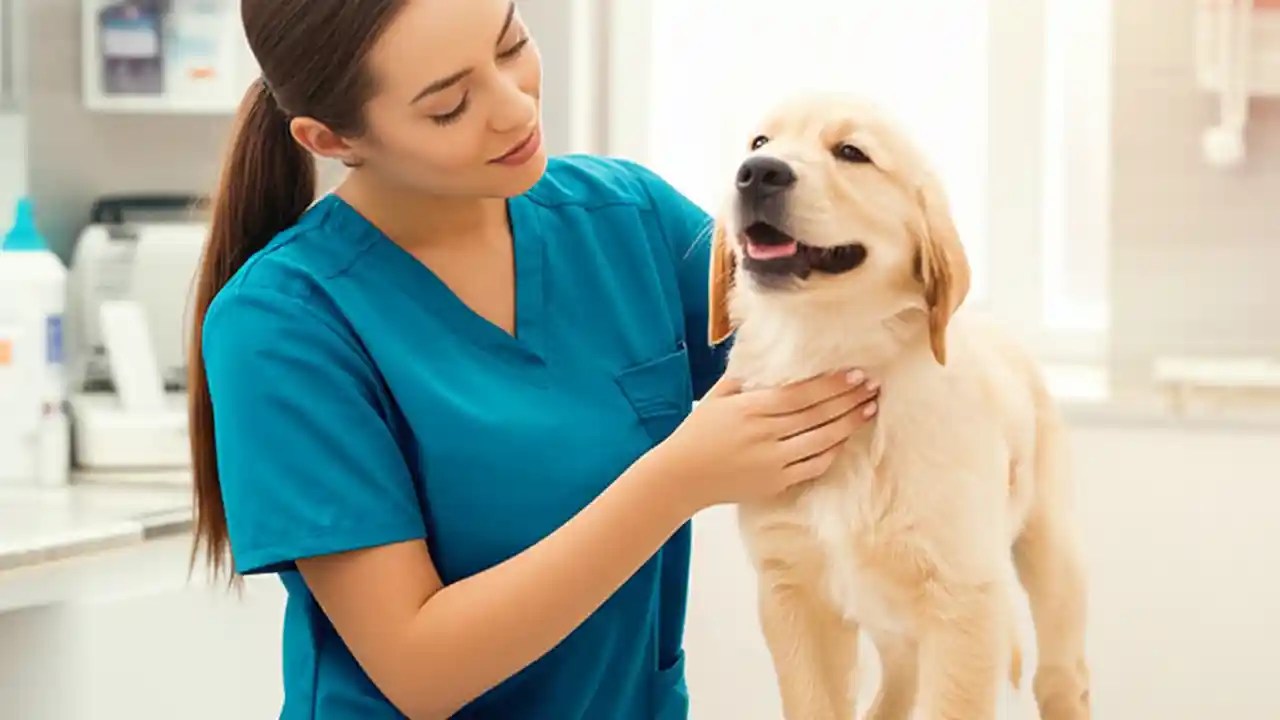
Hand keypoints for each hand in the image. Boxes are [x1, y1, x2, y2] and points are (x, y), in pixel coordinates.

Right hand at [651, 370, 879, 513]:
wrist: (680, 477)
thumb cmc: (697, 433)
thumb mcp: (717, 397)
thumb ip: (744, 379)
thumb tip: (771, 360)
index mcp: (750, 409)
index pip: (801, 394)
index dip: (832, 384)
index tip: (855, 373)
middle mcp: (765, 434)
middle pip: (817, 414)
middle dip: (849, 399)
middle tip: (873, 386)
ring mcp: (772, 461)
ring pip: (821, 440)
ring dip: (849, 424)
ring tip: (869, 409)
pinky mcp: (776, 482)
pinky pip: (813, 466)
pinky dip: (832, 452)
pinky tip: (845, 439)